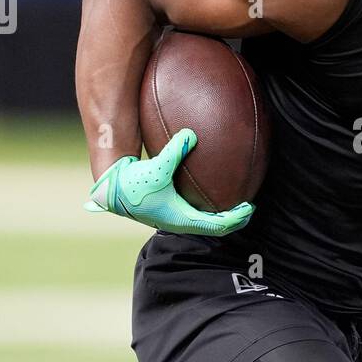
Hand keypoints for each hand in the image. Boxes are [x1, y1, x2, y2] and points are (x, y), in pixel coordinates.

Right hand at [84, 128, 254, 235]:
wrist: (112, 190)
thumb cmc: (133, 181)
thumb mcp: (156, 166)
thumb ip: (175, 150)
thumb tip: (191, 133)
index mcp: (180, 218)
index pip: (216, 225)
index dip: (236, 218)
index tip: (249, 208)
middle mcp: (179, 222)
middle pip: (215, 227)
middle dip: (233, 219)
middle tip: (249, 208)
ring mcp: (174, 219)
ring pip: (205, 223)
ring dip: (222, 217)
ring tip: (236, 204)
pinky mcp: (169, 212)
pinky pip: (196, 214)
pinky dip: (209, 210)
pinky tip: (211, 194)